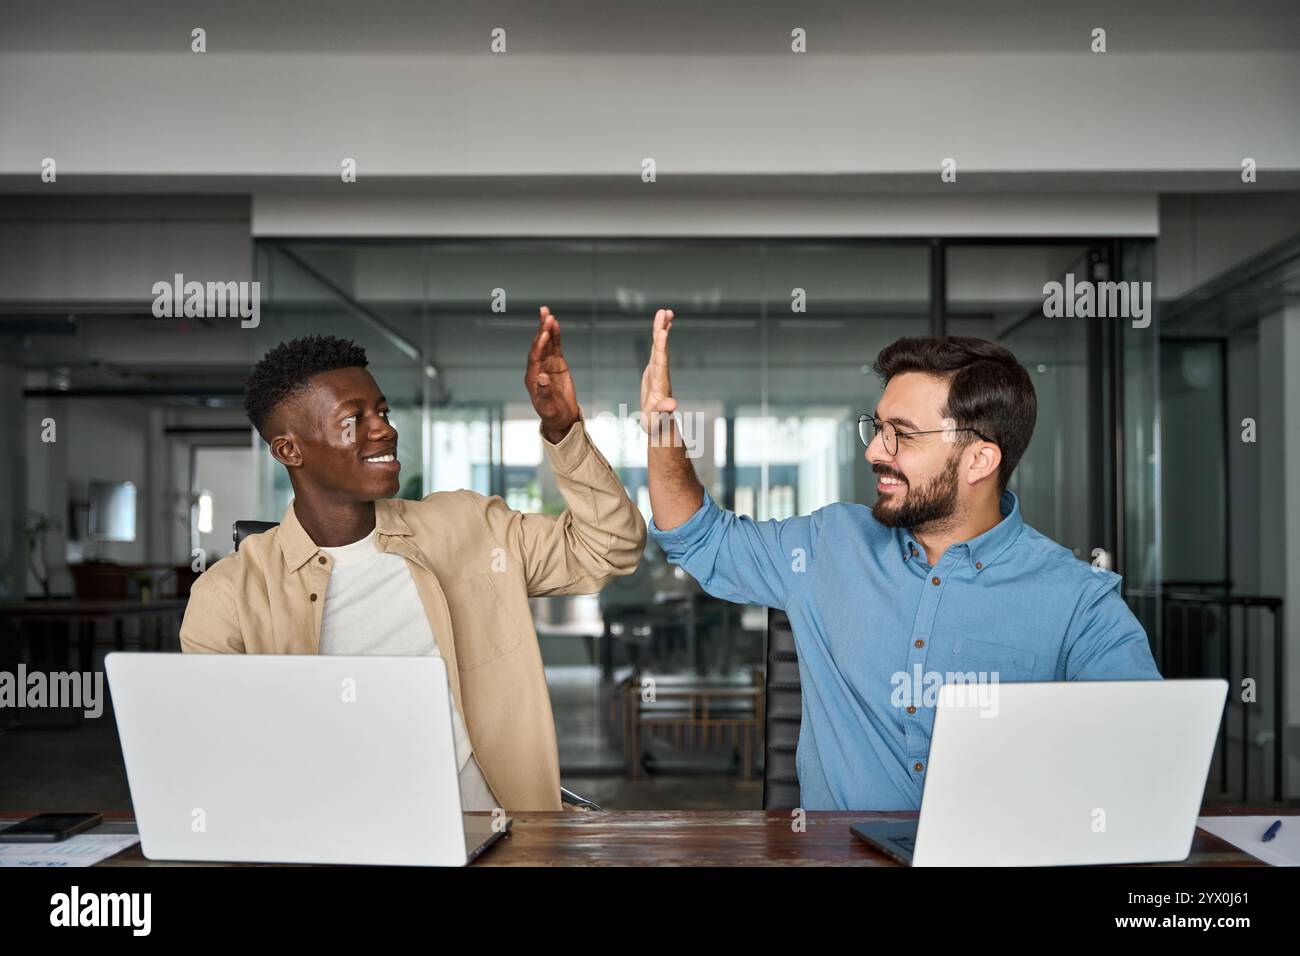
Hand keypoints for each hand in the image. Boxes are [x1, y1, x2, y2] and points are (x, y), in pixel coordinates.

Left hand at [525, 306, 579, 440]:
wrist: (561, 417)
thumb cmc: (552, 414)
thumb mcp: (548, 406)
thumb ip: (544, 392)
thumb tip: (541, 378)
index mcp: (532, 377)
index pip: (534, 357)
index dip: (538, 345)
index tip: (544, 334)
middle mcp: (537, 368)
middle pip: (538, 345)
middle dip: (541, 330)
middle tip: (545, 314)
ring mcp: (547, 364)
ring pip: (546, 343)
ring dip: (547, 328)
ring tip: (547, 313)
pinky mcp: (557, 364)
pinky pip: (556, 347)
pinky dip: (556, 336)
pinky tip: (555, 325)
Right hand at [640, 308, 677, 434]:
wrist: (659, 425)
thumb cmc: (656, 425)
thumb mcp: (656, 421)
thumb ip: (662, 413)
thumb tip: (672, 405)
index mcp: (660, 385)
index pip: (660, 363)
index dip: (661, 347)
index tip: (663, 331)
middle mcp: (661, 375)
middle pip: (662, 350)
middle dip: (662, 331)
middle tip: (665, 312)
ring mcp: (659, 372)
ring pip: (660, 347)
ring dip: (662, 329)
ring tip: (665, 311)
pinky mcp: (654, 371)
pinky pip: (657, 351)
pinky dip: (659, 338)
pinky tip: (662, 327)